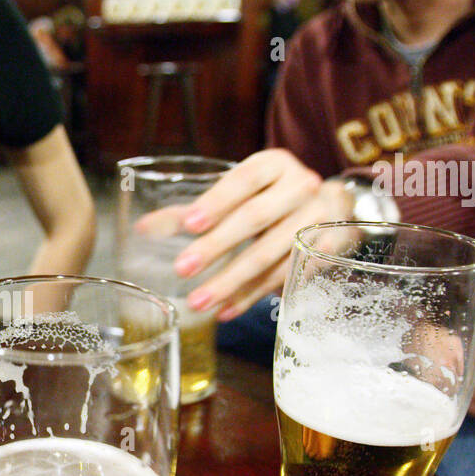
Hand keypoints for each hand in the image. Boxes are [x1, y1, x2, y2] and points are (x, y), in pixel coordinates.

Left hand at [140, 149, 351, 319]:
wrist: (332, 207)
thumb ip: (191, 212)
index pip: (244, 180)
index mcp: (274, 164)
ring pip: (272, 253)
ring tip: (199, 302)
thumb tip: (143, 229)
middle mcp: (300, 186)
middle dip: (217, 246)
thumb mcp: (235, 196)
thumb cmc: (269, 199)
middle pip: (256, 217)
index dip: (217, 202)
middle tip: (182, 269)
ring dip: (232, 281)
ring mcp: (318, 219)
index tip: (189, 224)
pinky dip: (252, 296)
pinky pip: (286, 278)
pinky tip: (226, 310)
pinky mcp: (327, 251)